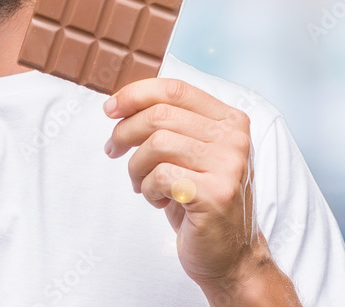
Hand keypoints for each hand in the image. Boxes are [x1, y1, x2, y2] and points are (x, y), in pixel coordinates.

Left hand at [102, 78, 267, 287]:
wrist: (232, 256)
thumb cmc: (202, 201)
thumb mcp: (190, 154)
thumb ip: (169, 125)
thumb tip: (119, 105)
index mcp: (230, 121)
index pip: (175, 89)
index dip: (136, 94)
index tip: (111, 109)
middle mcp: (234, 139)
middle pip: (161, 115)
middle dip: (125, 131)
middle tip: (113, 149)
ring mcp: (228, 166)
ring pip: (157, 143)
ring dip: (136, 166)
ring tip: (142, 183)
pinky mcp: (215, 194)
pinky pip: (160, 176)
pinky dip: (148, 188)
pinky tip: (157, 199)